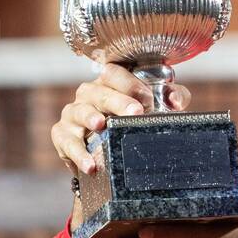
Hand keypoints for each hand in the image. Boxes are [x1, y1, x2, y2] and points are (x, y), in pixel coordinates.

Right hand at [51, 64, 190, 174]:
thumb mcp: (157, 107)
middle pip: (98, 91)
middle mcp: (89, 94)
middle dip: (117, 101)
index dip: (130, 83)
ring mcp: (73, 113)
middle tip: (134, 112)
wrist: (109, 156)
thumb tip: (176, 100)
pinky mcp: (61, 136)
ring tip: (100, 126)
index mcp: (109, 83)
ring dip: (90, 117)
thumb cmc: (133, 122)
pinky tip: (91, 165)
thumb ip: (173, 97)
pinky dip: (78, 154)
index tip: (147, 98)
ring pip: (78, 111)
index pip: (114, 72)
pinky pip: (67, 143)